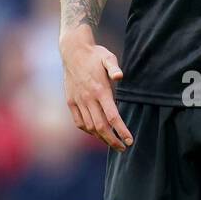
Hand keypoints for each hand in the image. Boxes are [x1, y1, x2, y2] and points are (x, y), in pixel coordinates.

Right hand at [61, 34, 132, 150]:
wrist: (72, 51)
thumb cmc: (94, 55)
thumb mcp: (107, 57)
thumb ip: (114, 67)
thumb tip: (119, 76)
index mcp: (100, 90)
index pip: (112, 116)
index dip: (121, 130)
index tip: (129, 140)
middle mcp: (88, 98)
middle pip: (101, 126)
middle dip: (113, 140)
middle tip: (123, 148)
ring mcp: (78, 101)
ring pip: (89, 126)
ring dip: (101, 137)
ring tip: (112, 143)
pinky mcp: (71, 101)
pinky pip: (79, 122)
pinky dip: (88, 130)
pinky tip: (96, 133)